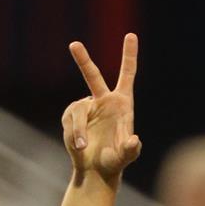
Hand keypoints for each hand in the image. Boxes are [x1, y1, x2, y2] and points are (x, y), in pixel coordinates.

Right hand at [62, 33, 142, 183]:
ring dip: (79, 130)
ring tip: (82, 147)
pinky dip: (73, 135)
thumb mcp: (124, 157)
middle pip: (92, 76)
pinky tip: (79, 147)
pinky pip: (70, 121)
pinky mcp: (71, 116)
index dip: (129, 55)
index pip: (127, 75)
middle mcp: (103, 100)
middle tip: (74, 45)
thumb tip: (134, 141)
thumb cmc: (114, 162)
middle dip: (82, 60)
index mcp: (121, 104)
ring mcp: (86, 107)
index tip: (131, 35)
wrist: (95, 171)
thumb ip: (131, 150)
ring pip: (78, 112)